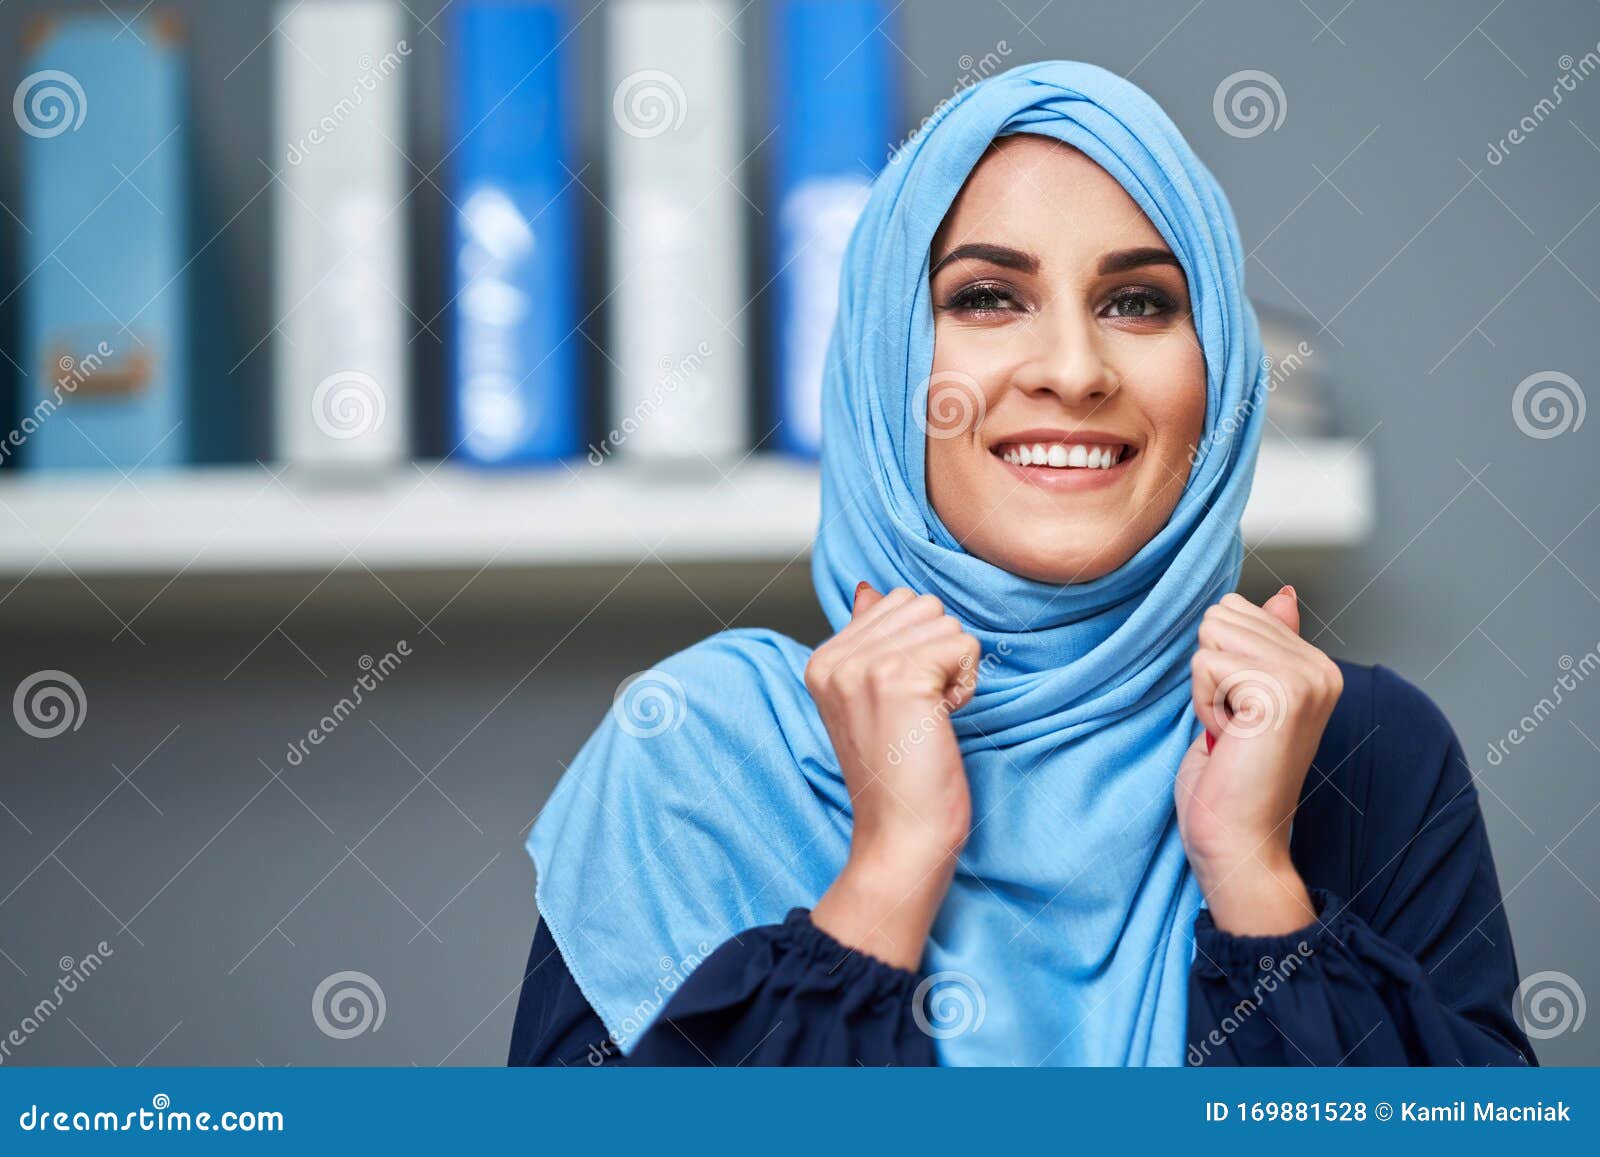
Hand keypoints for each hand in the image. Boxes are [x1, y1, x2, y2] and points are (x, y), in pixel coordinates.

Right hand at [805, 583, 979, 967]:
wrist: (901, 835)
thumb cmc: (897, 776)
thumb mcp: (869, 700)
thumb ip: (868, 641)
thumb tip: (867, 589)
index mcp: (823, 660)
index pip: (895, 603)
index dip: (918, 651)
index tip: (904, 705)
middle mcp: (836, 657)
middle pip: (921, 605)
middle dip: (938, 653)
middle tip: (920, 711)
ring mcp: (864, 665)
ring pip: (944, 622)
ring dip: (953, 669)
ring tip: (929, 717)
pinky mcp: (900, 677)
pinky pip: (962, 645)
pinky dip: (966, 684)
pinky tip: (942, 720)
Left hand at [1176, 586, 1341, 934]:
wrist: (1238, 844)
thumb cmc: (1231, 784)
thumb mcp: (1243, 701)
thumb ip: (1266, 647)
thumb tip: (1284, 596)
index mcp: (1315, 667)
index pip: (1237, 610)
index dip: (1216, 663)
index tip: (1238, 714)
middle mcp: (1320, 669)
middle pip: (1221, 615)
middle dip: (1208, 670)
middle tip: (1233, 724)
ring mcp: (1304, 680)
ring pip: (1211, 635)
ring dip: (1205, 688)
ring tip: (1233, 731)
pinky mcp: (1279, 694)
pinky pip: (1206, 664)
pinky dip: (1204, 705)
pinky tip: (1230, 740)